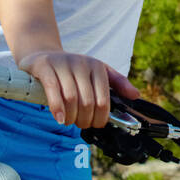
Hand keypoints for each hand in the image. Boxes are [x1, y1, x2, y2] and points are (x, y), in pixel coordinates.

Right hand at [17, 50, 140, 128]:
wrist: (43, 54)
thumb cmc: (73, 69)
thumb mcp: (98, 72)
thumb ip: (118, 83)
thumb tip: (136, 95)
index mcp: (97, 66)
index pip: (103, 99)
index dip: (101, 117)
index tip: (95, 124)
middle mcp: (81, 63)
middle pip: (87, 101)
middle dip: (85, 119)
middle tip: (80, 124)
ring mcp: (62, 64)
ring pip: (71, 97)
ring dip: (71, 116)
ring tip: (68, 122)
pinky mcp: (45, 66)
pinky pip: (53, 90)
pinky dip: (57, 107)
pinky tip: (59, 119)